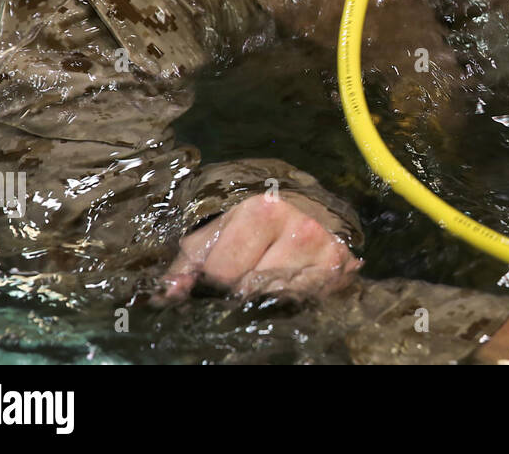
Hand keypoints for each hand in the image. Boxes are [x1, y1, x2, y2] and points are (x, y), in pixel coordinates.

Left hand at [155, 193, 361, 302]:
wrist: (313, 206)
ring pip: (276, 298)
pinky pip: (303, 300)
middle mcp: (299, 228)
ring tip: (258, 287)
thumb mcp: (220, 230)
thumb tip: (168, 295)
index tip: (211, 284)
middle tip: (235, 289)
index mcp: (262, 210)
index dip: (210, 284)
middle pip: (250, 289)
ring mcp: (323, 249)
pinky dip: (287, 301)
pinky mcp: (340, 267)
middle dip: (234, 294)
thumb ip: (190, 262)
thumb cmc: (258, 221)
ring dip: (261, 299)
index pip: (222, 271)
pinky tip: (281, 290)